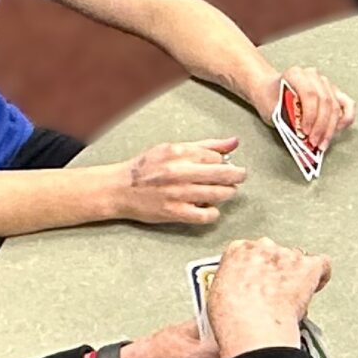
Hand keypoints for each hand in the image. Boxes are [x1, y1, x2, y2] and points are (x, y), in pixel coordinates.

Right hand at [112, 138, 246, 224]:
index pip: (216, 157)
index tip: (222, 165)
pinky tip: (210, 208)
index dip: (223, 162)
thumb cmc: (145, 168)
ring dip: (227, 193)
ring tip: (225, 191)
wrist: (118, 189)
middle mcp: (178, 172)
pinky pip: (205, 215)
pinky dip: (213, 213)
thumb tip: (234, 142)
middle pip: (223, 174)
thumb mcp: (172, 149)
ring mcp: (176, 193)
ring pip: (218, 194)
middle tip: (239, 177)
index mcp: (178, 153)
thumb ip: (205, 146)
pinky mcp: (174, 212)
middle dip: (237, 176)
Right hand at [205, 238, 330, 357]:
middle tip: (274, 293)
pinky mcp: (308, 267)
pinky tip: (316, 286)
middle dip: (276, 271)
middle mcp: (263, 247)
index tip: (257, 282)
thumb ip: (231, 284)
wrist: (253, 328)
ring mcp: (287, 256)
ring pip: (297, 259)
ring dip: (296, 275)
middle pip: (274, 254)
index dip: (255, 269)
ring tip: (292, 297)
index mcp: (237, 251)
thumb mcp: (217, 295)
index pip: (249, 252)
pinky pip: (322, 265)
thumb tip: (237, 293)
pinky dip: (320, 276)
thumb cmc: (233, 319)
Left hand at [275, 66, 356, 151]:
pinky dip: (345, 118)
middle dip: (321, 126)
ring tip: (322, 143)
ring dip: (330, 128)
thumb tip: (304, 136)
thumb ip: (289, 119)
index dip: (310, 116)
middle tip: (314, 143)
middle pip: (325, 102)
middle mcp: (313, 75)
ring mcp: (325, 83)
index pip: (310, 95)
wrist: (269, 91)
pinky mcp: (333, 92)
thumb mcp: (272, 110)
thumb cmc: (270, 100)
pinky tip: (337, 130)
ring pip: (335, 106)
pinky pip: (347, 104)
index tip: (305, 133)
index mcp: (296, 74)